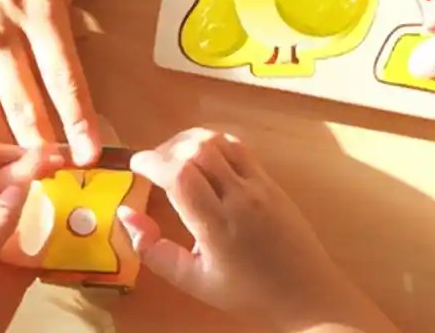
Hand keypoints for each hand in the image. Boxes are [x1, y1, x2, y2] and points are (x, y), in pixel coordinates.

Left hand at [0, 141, 67, 332]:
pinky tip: (82, 230)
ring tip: (85, 190)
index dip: (20, 151)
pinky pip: (45, 235)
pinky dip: (63, 229)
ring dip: (55, 193)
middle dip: (40, 165)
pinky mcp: (20, 260)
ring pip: (31, 199)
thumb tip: (23, 183)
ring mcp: (2, 234)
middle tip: (75, 167)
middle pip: (13, 172)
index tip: (58, 157)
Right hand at [117, 129, 397, 332]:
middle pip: (198, 148)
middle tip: (152, 165)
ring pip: (219, 141)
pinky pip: (240, 148)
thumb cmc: (247, 293)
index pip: (179, 174)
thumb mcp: (193, 281)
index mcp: (217, 225)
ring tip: (175, 159)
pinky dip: (215, 144)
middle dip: (166, 148)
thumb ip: (155, 250)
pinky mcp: (272, 181)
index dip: (151, 161)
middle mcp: (240, 197)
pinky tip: (204, 160)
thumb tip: (126, 215)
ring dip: (190, 141)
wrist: (307, 293)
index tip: (134, 165)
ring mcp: (260, 185)